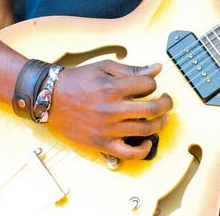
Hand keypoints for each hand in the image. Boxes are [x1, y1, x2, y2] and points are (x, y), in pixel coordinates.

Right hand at [48, 60, 171, 160]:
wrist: (52, 97)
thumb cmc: (78, 80)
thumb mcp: (105, 67)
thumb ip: (132, 69)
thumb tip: (156, 68)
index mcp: (113, 87)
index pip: (148, 85)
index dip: (153, 82)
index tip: (150, 84)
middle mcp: (112, 109)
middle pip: (152, 109)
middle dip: (165, 103)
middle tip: (167, 100)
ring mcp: (108, 129)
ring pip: (145, 130)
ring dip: (160, 123)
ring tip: (161, 117)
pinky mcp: (102, 144)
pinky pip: (128, 153)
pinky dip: (143, 150)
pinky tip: (148, 142)